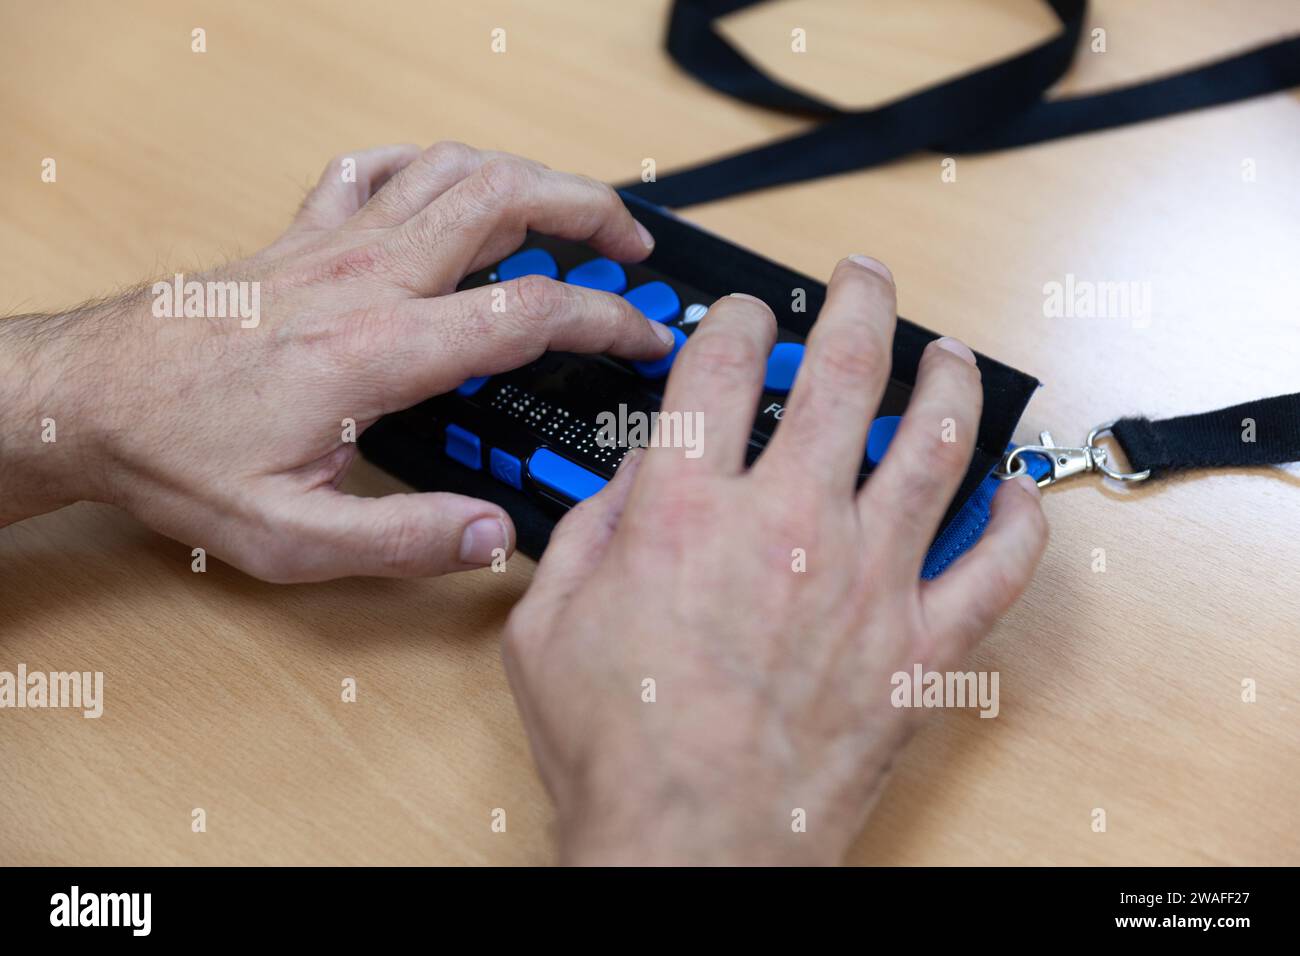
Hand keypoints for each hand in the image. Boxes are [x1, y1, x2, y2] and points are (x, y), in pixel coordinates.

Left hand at [0, 142, 671, 580]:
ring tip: (572, 207)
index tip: (644, 337)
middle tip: (633, 244)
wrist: (85, 399)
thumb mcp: (290, 538)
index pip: (525, 313)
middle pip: (503, 201)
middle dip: (588, 210)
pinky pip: (376, 169)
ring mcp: (330, 245)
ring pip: (452, 170)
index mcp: (376, 351)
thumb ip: (403, 540)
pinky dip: (431, 166)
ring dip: (527, 176)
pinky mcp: (299, 237)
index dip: (604, 319)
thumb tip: (492, 533)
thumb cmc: (176, 458)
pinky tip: (451, 188)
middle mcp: (363, 279)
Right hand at [502, 258, 1047, 864]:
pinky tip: (1017, 491)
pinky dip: (1019, 519)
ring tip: (950, 356)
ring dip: (949, 383)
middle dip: (858, 306)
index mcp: (688, 510)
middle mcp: (788, 525)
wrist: (689, 848)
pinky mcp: (922, 647)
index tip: (741, 320)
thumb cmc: (620, 749)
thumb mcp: (546, 623)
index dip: (732, 320)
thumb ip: (590, 529)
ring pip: (935, 445)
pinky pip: (999, 566)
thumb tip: (636, 477)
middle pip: (843, 373)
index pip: (720, 367)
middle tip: (866, 282)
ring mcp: (868, 582)